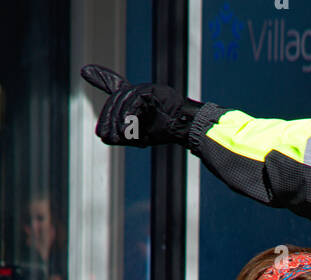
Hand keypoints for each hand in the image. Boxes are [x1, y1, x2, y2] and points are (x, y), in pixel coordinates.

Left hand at [80, 65, 201, 147]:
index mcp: (135, 96)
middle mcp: (138, 89)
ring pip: (123, 103)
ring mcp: (145, 88)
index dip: (100, 77)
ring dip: (118, 122)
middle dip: (107, 119)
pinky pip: (134, 104)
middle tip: (103, 136)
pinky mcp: (151, 92)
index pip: (114, 85)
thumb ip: (121, 134)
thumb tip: (103, 137)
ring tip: (118, 138)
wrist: (186, 127)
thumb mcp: (139, 134)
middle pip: (115, 100)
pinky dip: (129, 119)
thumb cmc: (166, 131)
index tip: (84, 70)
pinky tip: (127, 132)